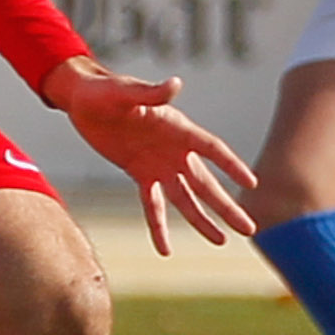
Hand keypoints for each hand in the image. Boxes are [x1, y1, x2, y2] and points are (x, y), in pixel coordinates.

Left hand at [43, 56, 258, 255]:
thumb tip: (175, 84)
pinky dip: (158, 227)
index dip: (232, 166)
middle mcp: (175, 150)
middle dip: (226, 207)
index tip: (252, 184)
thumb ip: (151, 93)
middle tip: (249, 228)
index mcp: (178, 128)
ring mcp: (159, 165)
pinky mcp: (140, 174)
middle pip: (206, 183)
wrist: (83, 101)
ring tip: (221, 241)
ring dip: (202, 220)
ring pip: (185, 199)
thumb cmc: (105, 90)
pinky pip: (152, 205)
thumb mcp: (125, 91)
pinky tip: (165, 250)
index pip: (212, 149)